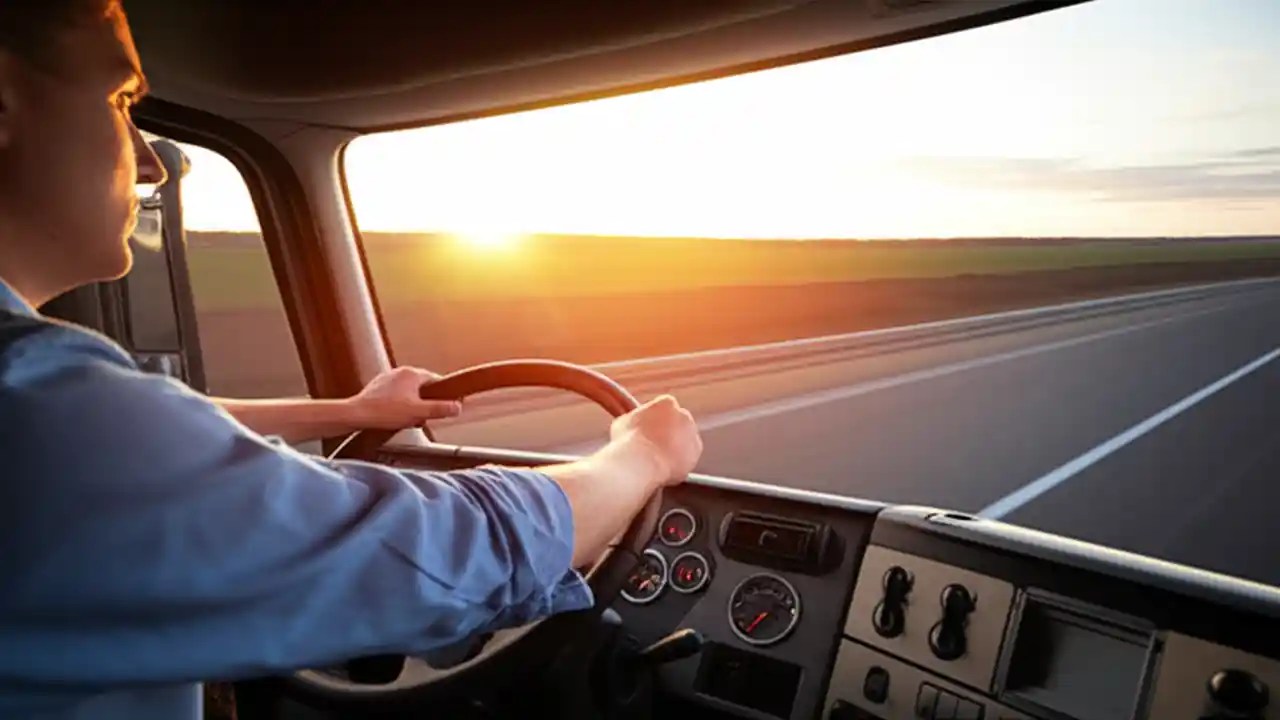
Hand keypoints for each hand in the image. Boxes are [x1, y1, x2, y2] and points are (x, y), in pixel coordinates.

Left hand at [346, 366, 462, 429]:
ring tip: (406, 420)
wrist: (356, 415)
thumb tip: (457, 407)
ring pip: (408, 391)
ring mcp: (387, 378)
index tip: (446, 405)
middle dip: (425, 403)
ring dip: (411, 405)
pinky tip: (394, 417)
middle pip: (422, 387)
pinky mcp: (377, 387)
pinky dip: (398, 405)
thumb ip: (439, 409)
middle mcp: (400, 371)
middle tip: (422, 417)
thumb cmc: (385, 412)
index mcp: (412, 373)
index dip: (443, 395)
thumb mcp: (418, 413)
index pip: (437, 380)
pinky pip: (395, 395)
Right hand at [609, 395, 702, 486]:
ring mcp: (692, 433)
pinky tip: (667, 468)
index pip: (664, 408)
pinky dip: (680, 461)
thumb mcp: (624, 421)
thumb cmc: (628, 441)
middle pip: (678, 422)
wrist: (641, 461)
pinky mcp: (696, 452)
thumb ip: (635, 418)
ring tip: (659, 459)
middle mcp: (684, 414)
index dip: (655, 421)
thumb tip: (632, 423)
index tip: (648, 430)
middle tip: (654, 445)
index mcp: (666, 403)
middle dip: (669, 432)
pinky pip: (689, 456)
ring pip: (685, 439)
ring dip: (676, 446)